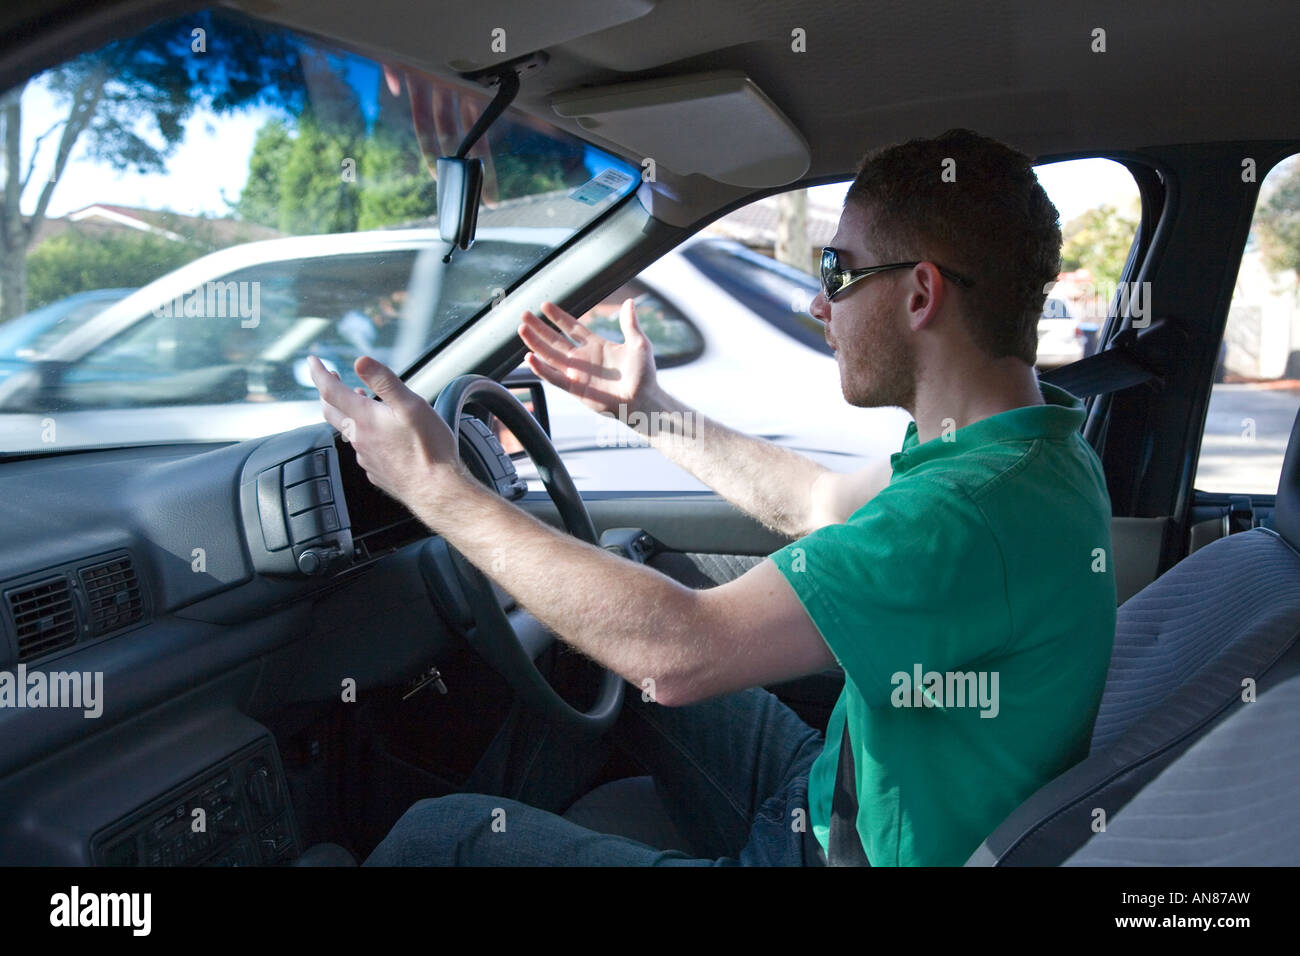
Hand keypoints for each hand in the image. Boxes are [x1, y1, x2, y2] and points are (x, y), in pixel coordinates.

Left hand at [308, 354, 465, 514]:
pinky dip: (364, 435)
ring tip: (362, 403)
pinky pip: (362, 449)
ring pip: (348, 431)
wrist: (436, 490)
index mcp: (365, 419)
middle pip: (331, 411)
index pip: (330, 391)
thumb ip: (384, 382)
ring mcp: (365, 457)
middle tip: (332, 378)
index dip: (318, 373)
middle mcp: (359, 438)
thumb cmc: (429, 449)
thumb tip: (360, 362)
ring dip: (349, 413)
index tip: (313, 361)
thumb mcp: (411, 405)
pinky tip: (380, 435)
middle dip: (328, 392)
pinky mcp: (375, 471)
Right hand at [518, 299, 656, 415]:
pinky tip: (529, 358)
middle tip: (524, 314)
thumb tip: (629, 302)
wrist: (643, 400)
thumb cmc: (644, 375)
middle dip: (539, 328)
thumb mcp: (639, 344)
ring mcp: (577, 373)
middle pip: (555, 340)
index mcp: (596, 345)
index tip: (544, 305)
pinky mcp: (575, 389)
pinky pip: (554, 378)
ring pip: (550, 356)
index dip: (558, 317)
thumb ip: (630, 324)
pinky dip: (541, 369)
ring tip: (521, 329)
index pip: (572, 327)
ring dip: (535, 344)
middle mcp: (583, 358)